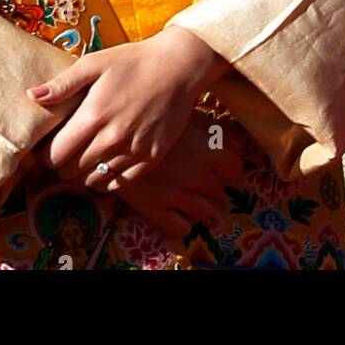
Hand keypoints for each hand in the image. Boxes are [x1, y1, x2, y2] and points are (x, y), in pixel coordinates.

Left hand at [28, 26, 229, 188]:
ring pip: (94, 181)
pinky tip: (104, 164)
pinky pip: (120, 184)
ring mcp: (133, 151)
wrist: (178, 66)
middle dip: (62, 164)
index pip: (55, 155)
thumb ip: (62, 84)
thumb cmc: (133, 61)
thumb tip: (31, 96)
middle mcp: (112, 139)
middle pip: (71, 171)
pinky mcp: (151, 159)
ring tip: (84, 157)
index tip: (46, 147)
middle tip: (65, 150)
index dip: (44, 155)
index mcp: (93, 116)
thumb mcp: (95, 63)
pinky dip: (107, 180)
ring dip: (83, 174)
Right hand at [109, 114, 245, 239]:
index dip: (230, 169)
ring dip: (204, 210)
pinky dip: (183, 223)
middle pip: (220, 191)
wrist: (109, 133)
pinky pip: (181, 228)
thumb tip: (236, 143)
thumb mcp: (186, 115)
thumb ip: (214, 130)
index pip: (235, 169)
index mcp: (208, 150)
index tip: (223, 167)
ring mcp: (179, 195)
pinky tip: (177, 212)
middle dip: (214, 187)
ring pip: (206, 214)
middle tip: (203, 179)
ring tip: (195, 201)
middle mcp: (198, 175)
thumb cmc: (151, 117)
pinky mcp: (157, 210)